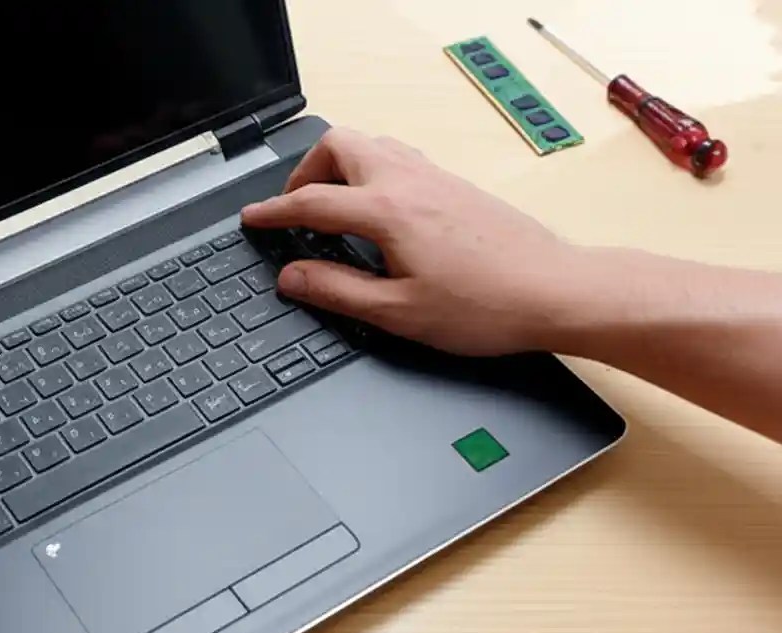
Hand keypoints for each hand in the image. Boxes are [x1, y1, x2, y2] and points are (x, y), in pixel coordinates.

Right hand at [241, 128, 586, 355]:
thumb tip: (291, 277)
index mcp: (388, 211)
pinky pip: (398, 157)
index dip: (273, 212)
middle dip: (305, 172)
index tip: (252, 220)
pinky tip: (375, 210)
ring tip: (329, 207)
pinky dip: (370, 170)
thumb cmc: (486, 307)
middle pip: (339, 146)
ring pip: (371, 144)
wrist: (557, 291)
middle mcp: (409, 182)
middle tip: (292, 209)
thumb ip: (336, 291)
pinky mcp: (455, 184)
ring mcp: (436, 177)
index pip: (312, 202)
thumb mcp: (398, 312)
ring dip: (339, 166)